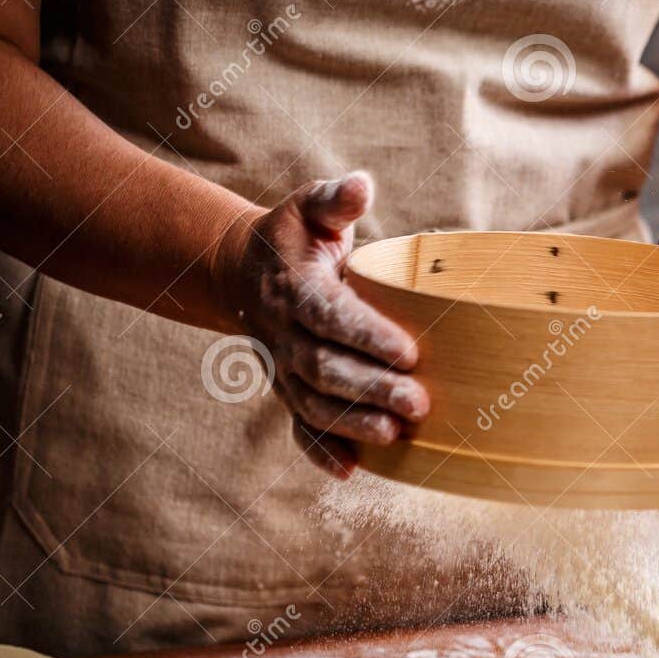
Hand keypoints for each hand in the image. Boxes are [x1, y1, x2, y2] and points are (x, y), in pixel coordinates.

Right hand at [208, 172, 427, 477]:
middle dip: (372, 388)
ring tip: (394, 436)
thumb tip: (361, 185)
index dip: (367, 335)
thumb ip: (333, 199)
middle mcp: (285, 334)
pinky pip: (298, 427)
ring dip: (353, 424)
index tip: (409, 351)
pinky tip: (350, 472)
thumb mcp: (307, 208)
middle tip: (419, 404)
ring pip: (314, 404)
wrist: (240, 273)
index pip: (330, 315)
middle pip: (326, 368)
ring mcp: (284, 368)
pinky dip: (319, 452)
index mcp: (296, 289)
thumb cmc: (293, 238)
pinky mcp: (288, 391)